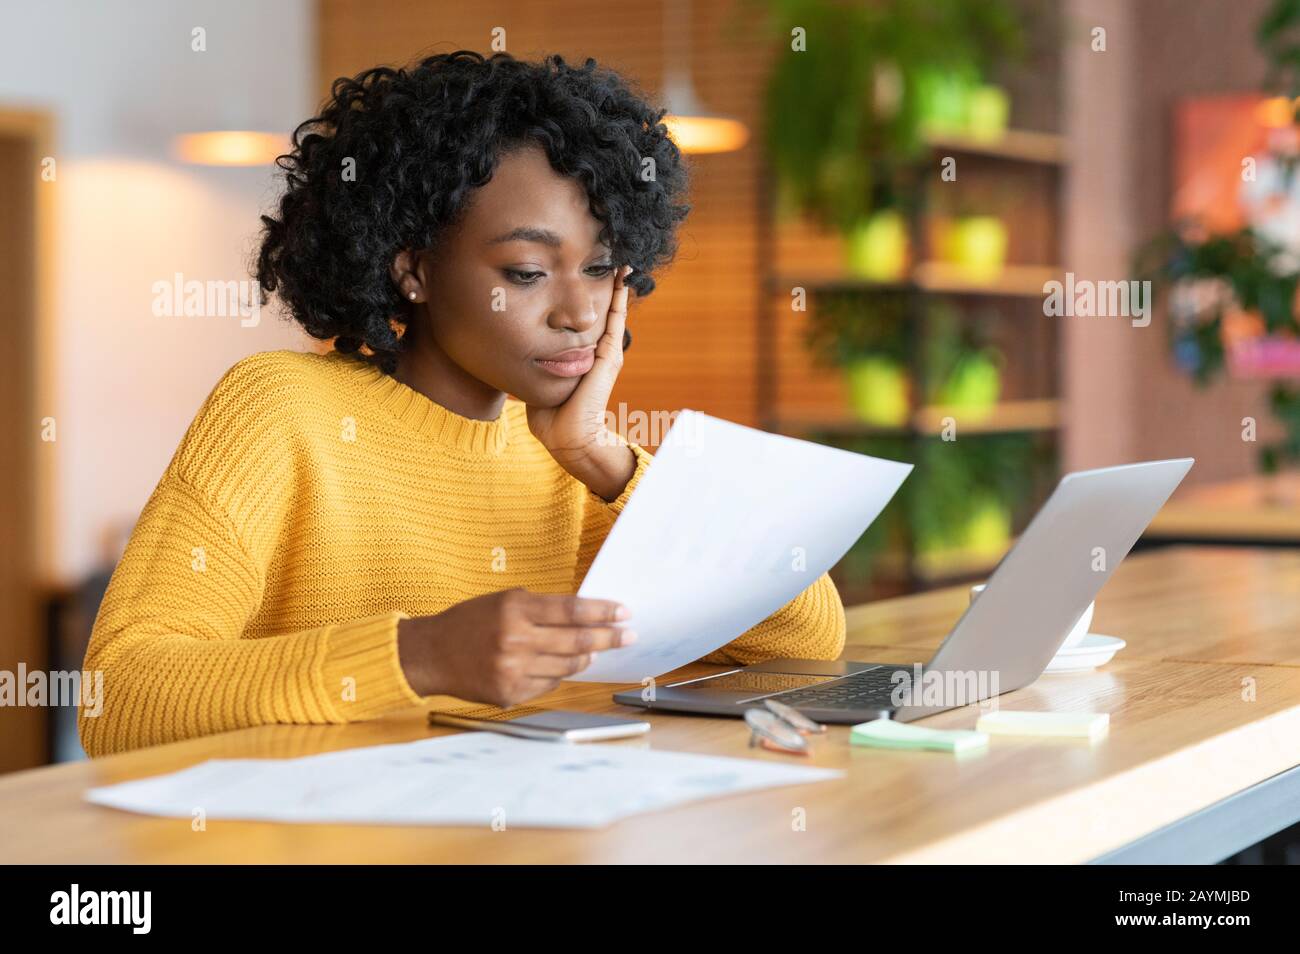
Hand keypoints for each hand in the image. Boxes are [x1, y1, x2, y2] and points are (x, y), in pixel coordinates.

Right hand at [396, 588, 636, 706]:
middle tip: (628, 635)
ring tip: (596, 650)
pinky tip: (561, 665)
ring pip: (567, 666)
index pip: (571, 610)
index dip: (603, 612)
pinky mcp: (510, 694)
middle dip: (608, 638)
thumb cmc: (470, 622)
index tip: (624, 612)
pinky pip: (549, 684)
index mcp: (514, 610)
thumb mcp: (503, 601)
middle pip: (576, 641)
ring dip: (586, 657)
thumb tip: (586, 616)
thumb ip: (541, 608)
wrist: (431, 655)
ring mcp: (513, 671)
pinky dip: (559, 673)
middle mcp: (515, 640)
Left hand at [526, 265, 635, 499]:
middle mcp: (598, 352)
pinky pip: (615, 319)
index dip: (586, 299)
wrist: (568, 440)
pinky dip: (619, 296)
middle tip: (605, 256)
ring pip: (613, 310)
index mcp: (583, 358)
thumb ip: (535, 366)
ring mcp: (607, 353)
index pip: (586, 322)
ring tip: (619, 258)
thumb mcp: (540, 382)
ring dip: (616, 284)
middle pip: (603, 311)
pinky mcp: (609, 356)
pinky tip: (621, 275)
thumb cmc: (550, 419)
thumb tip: (517, 354)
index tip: (582, 275)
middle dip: (603, 286)